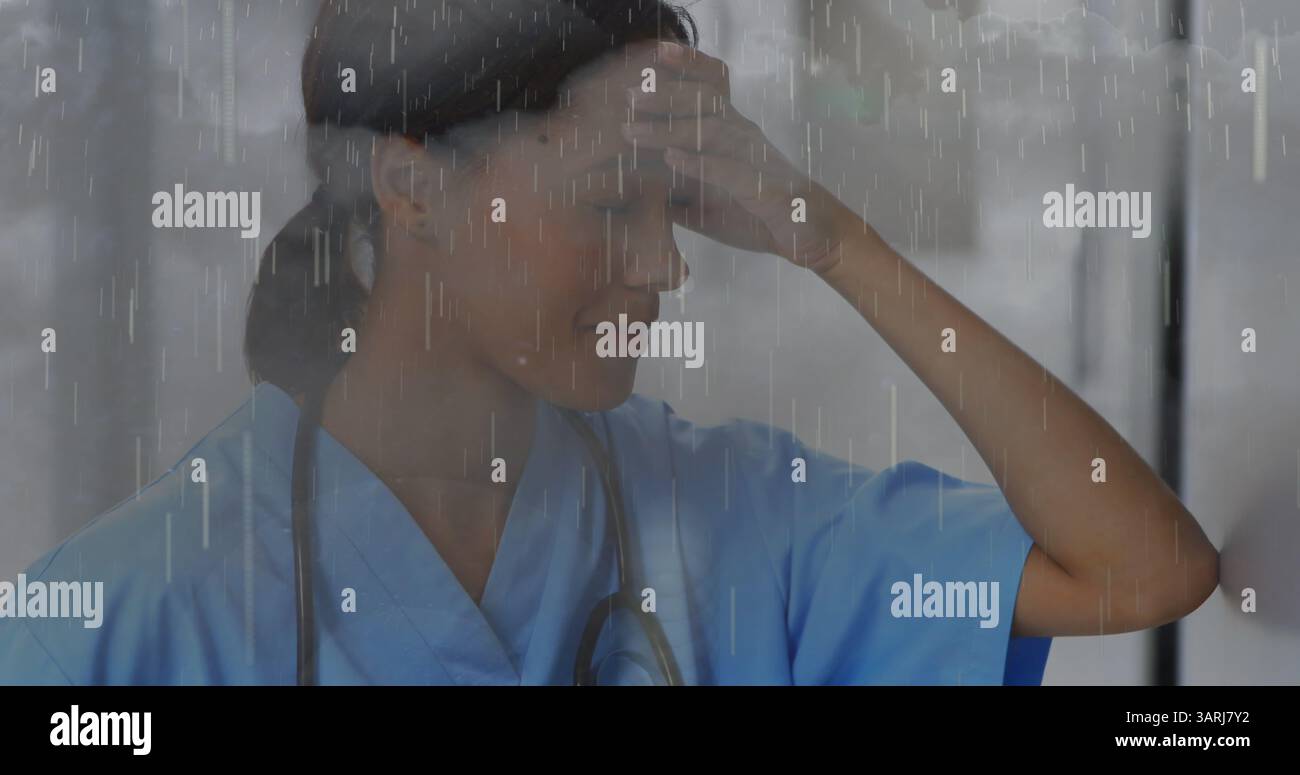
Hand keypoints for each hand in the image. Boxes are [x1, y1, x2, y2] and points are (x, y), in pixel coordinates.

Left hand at [621, 40, 857, 270]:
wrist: (808, 235)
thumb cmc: (758, 213)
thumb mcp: (707, 201)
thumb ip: (674, 191)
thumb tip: (637, 192)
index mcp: (730, 131)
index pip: (707, 87)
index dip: (683, 66)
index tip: (649, 57)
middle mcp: (743, 136)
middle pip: (703, 99)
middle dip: (663, 94)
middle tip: (627, 96)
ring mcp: (755, 158)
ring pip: (711, 130)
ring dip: (668, 130)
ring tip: (632, 133)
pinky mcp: (763, 187)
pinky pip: (730, 169)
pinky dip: (700, 164)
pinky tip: (673, 160)